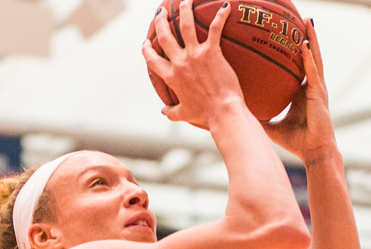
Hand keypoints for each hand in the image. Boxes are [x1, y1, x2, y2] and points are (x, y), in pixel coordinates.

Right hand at [141, 0, 245, 128]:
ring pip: (186, 26)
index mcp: (171, 76)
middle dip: (160, 22)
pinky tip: (225, 5)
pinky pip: (215, 29)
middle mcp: (180, 62)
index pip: (152, 59)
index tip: (146, 42)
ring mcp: (195, 55)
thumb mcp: (184, 114)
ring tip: (184, 1)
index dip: (147, 49)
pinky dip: (220, 16)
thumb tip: (163, 111)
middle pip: (165, 36)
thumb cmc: (205, 114)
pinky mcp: (212, 52)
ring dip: (184, 10)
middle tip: (159, 13)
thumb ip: (171, 112)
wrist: (223, 111)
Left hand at [262, 20, 336, 162]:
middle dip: (305, 36)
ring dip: (311, 38)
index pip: (298, 66)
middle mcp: (311, 86)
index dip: (296, 50)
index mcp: (301, 92)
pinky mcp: (318, 94)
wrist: (313, 152)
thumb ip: (260, 118)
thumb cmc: (297, 142)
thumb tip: (240, 116)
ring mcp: (317, 88)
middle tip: (300, 19)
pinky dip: (309, 58)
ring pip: (314, 58)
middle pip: (308, 56)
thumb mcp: (273, 127)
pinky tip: (304, 44)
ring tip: (306, 21)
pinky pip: (313, 72)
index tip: (288, 35)